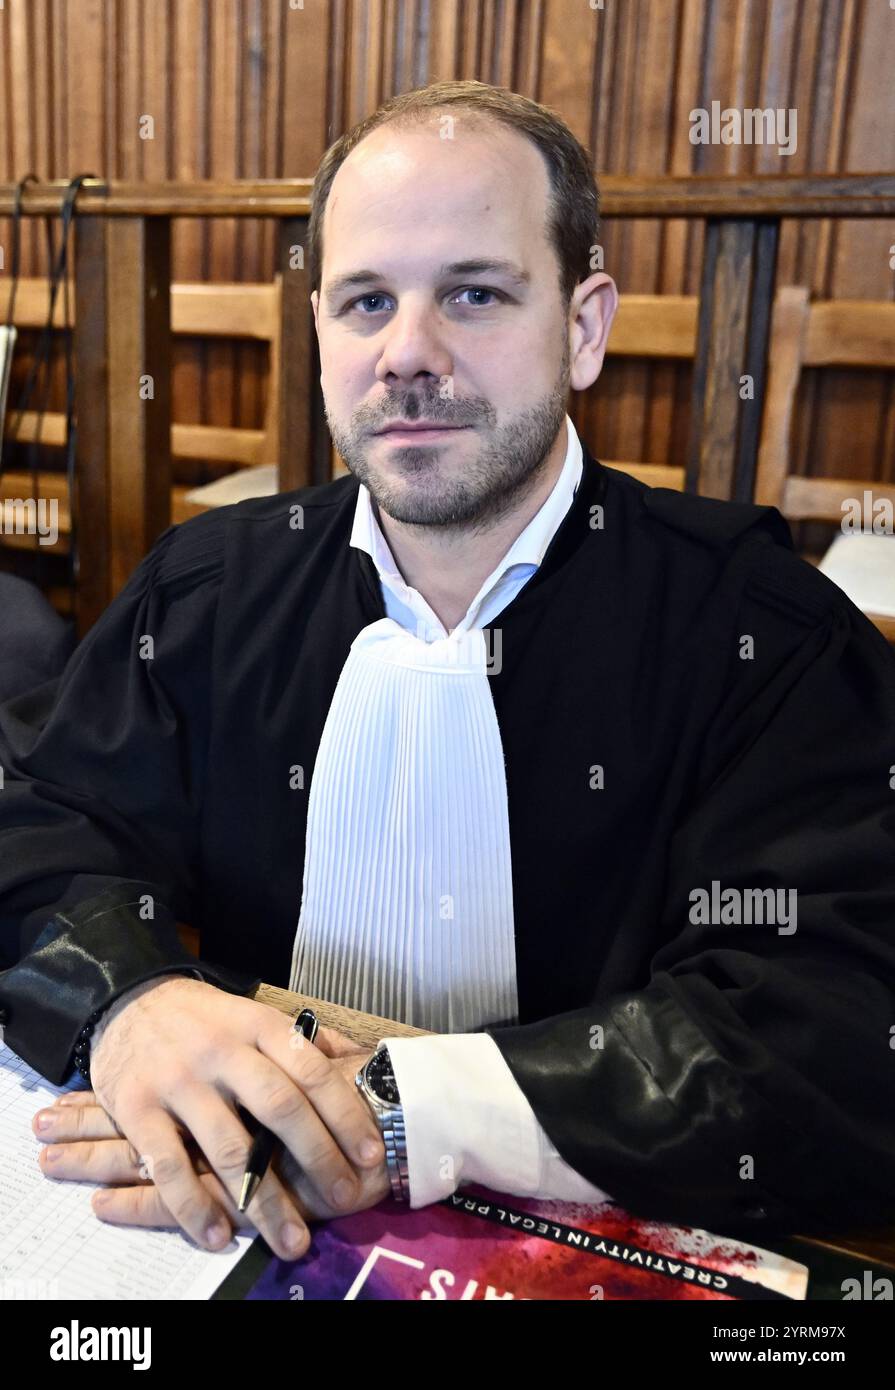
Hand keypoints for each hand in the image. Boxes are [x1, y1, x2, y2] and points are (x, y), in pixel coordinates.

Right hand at [32, 1047, 390, 1242]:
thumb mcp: (253, 1014)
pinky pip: (168, 1165)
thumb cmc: (204, 1019)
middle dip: (318, 1158)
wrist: (128, 1000)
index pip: (312, 1071)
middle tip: (345, 1197)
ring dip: (264, 1201)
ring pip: (228, 1147)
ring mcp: (178, 1080)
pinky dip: (193, 1206)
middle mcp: (221, 1050)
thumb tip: (360, 1064)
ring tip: (292, 1240)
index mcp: (258, 1025)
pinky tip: (218, 1235)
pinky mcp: (136, 1108)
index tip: (371, 1154)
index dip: (345, 1115)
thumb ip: (301, 1041)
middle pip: (279, 1107)